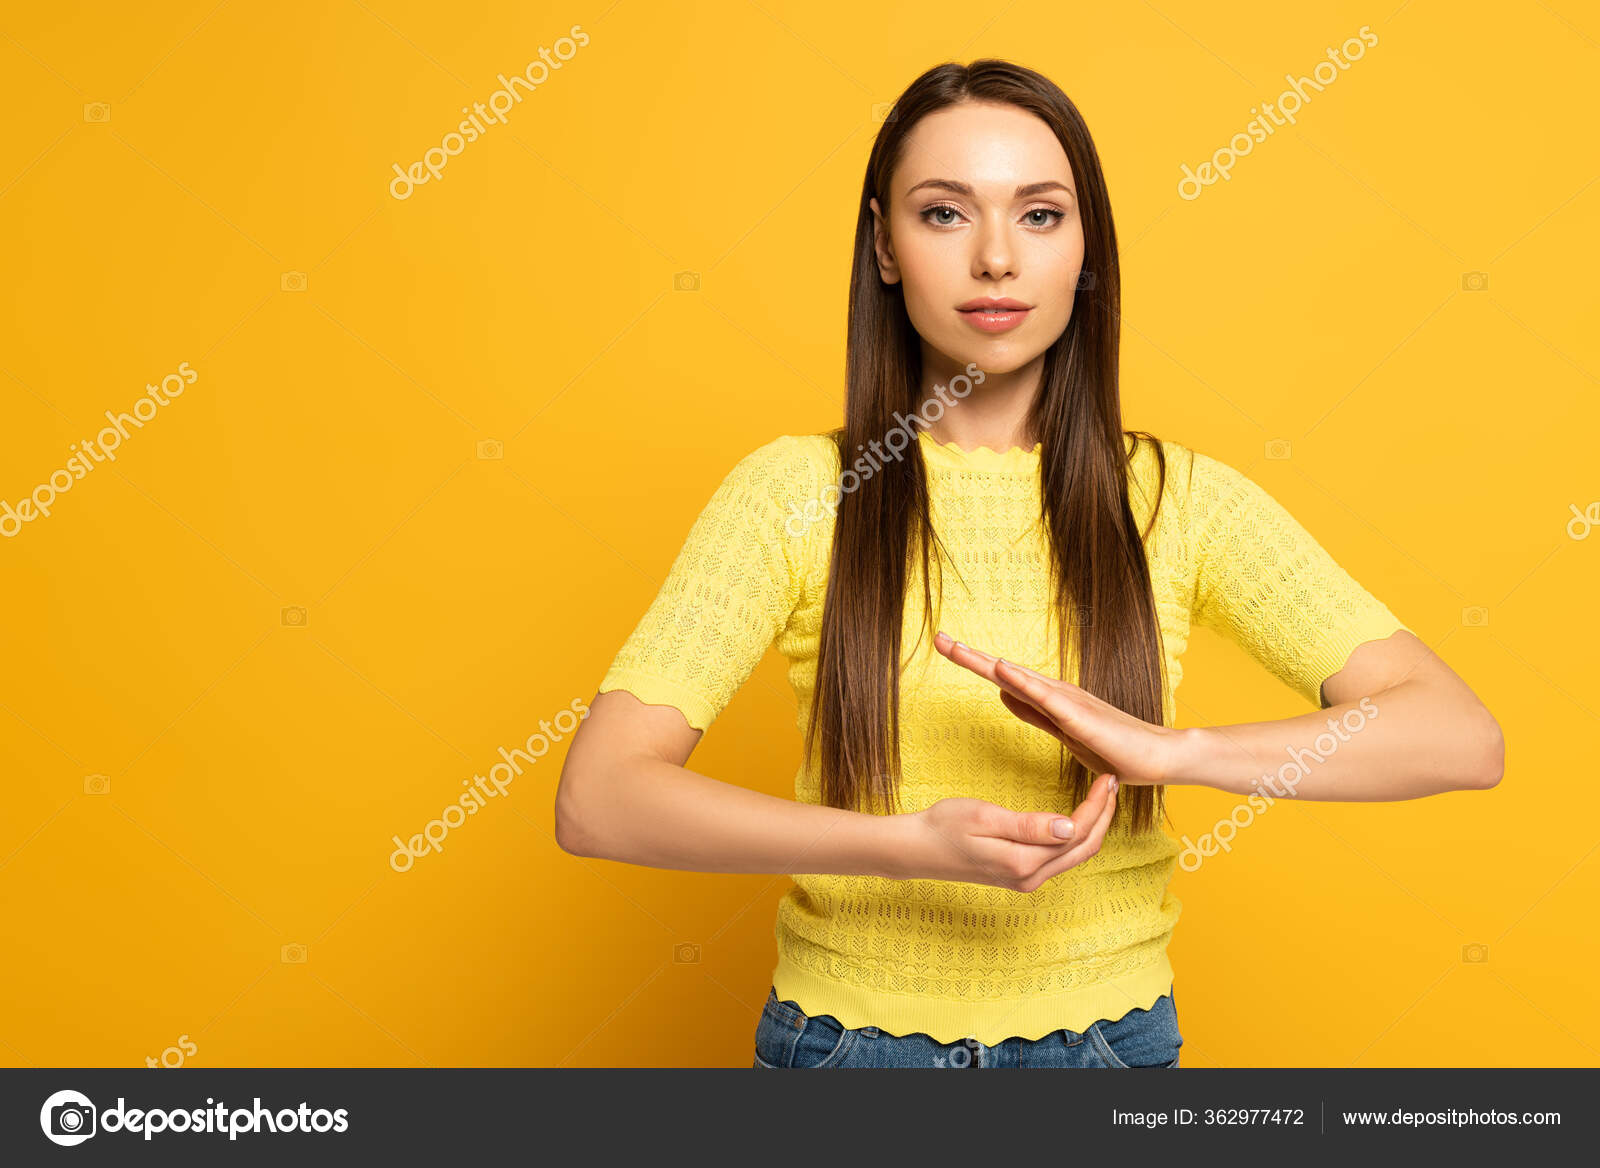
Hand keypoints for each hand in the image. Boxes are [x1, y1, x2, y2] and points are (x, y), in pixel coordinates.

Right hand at [889, 774, 1119, 891]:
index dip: (1096, 805)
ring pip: (1076, 855)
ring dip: (1093, 826)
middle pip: (1085, 848)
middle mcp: (1030, 878)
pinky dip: (1076, 836)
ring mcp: (1026, 880)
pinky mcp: (1020, 875)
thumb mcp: (984, 817)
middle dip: (1104, 816)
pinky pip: (1061, 858)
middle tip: (1112, 783)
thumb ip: (1029, 826)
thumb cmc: (944, 826)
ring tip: (1101, 796)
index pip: (1076, 833)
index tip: (1106, 777)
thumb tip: (1069, 827)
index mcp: (1023, 862)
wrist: (916, 848)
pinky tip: (1077, 816)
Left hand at [933, 630, 1184, 787]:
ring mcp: (1067, 701)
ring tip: (956, 647)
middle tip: (939, 638)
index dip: (975, 664)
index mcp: (1049, 699)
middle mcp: (1055, 693)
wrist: (1157, 758)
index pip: (1003, 679)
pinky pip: (1045, 697)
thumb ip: (1033, 712)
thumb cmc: (1115, 748)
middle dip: (970, 656)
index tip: (946, 648)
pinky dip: (1022, 681)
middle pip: (1003, 672)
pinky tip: (1001, 669)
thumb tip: (1003, 694)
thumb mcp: (1063, 732)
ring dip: (987, 662)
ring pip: (1018, 677)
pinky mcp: (1079, 716)